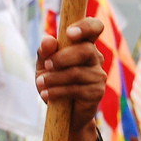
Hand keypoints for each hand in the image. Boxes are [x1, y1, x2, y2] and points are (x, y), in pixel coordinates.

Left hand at [36, 17, 105, 140]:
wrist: (63, 113)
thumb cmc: (54, 82)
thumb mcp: (44, 66)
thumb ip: (45, 52)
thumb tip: (48, 39)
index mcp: (84, 44)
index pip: (95, 27)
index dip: (85, 26)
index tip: (69, 33)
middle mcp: (95, 57)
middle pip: (86, 50)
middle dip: (62, 58)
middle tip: (46, 66)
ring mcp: (99, 75)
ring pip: (77, 72)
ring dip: (54, 78)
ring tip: (40, 84)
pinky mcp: (97, 92)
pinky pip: (76, 89)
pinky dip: (57, 91)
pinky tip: (46, 94)